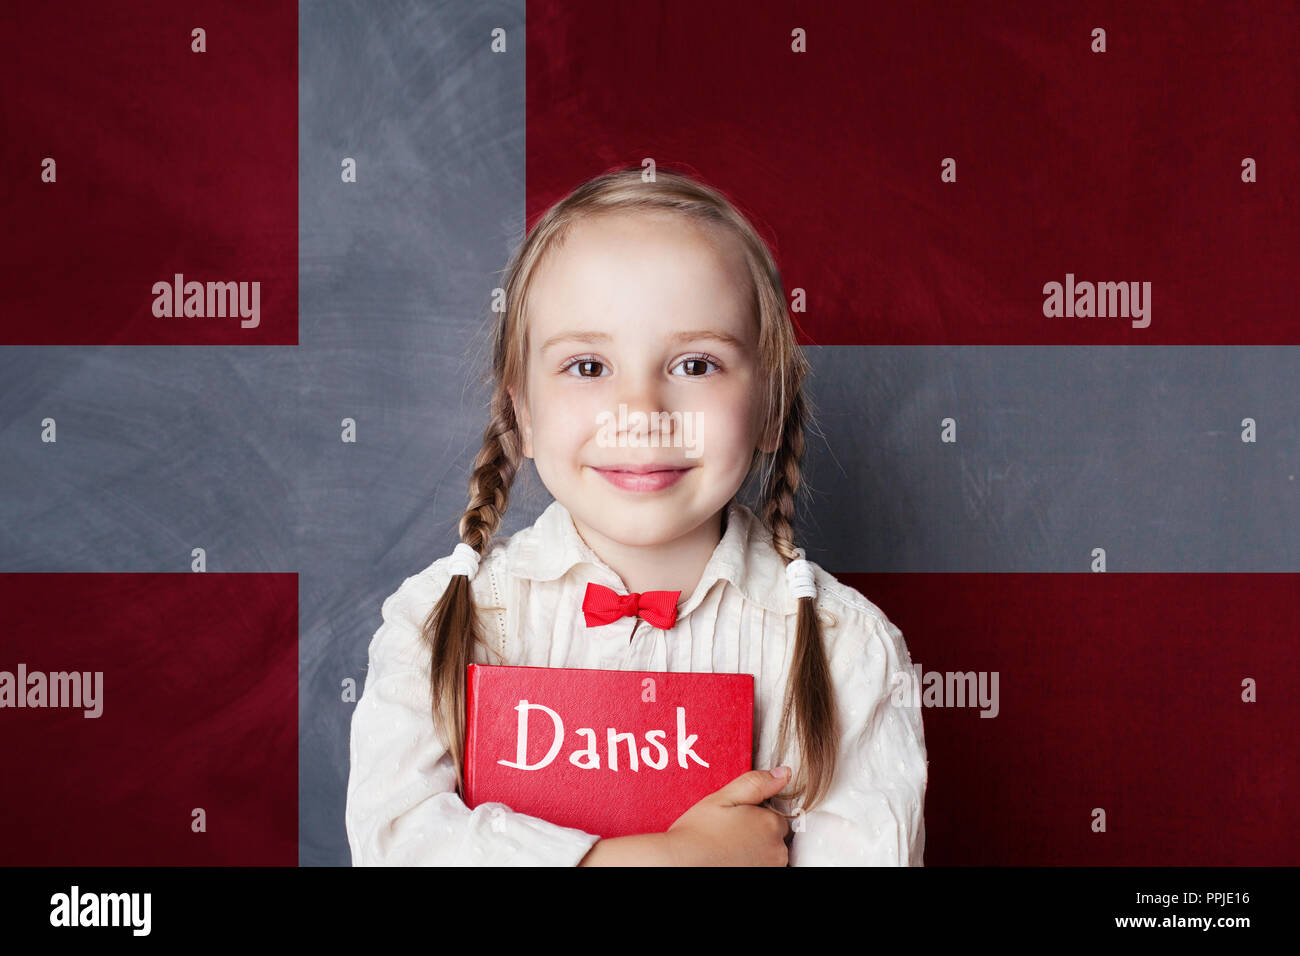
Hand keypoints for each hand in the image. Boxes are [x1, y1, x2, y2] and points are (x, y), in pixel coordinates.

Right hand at [663, 767, 792, 865]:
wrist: (679, 864)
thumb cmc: (697, 834)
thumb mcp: (723, 798)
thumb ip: (756, 783)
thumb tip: (783, 773)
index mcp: (770, 824)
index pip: (775, 816)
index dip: (754, 815)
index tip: (735, 819)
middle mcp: (776, 850)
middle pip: (774, 837)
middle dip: (757, 833)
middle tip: (728, 832)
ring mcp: (769, 869)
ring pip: (769, 855)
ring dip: (754, 850)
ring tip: (727, 848)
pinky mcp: (761, 878)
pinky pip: (761, 866)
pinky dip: (749, 863)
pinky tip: (730, 859)